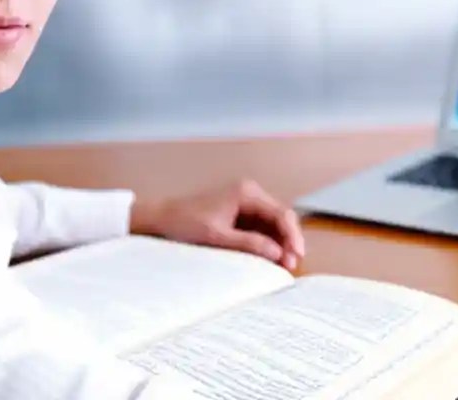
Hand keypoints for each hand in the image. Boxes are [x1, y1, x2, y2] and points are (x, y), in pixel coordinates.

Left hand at [130, 179, 305, 269]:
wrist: (161, 219)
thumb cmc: (185, 223)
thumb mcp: (218, 236)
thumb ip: (250, 243)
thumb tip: (277, 253)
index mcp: (247, 192)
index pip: (281, 213)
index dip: (292, 235)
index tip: (297, 254)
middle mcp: (250, 194)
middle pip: (280, 218)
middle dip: (288, 241)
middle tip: (292, 265)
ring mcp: (245, 204)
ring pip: (272, 225)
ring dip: (279, 244)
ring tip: (284, 265)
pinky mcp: (239, 215)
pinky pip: (261, 229)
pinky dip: (267, 243)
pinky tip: (270, 258)